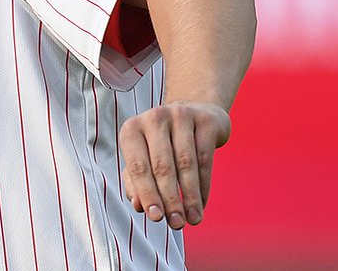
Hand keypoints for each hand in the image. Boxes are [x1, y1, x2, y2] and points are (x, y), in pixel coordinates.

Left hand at [119, 101, 230, 229]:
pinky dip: (203, 186)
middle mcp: (154, 118)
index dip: (147, 194)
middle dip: (170, 199)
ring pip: (186, 164)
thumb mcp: (145, 159)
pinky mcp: (205, 121)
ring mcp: (181, 116)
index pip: (138, 167)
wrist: (195, 113)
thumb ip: (136, 182)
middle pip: (162, 166)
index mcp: (132, 129)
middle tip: (176, 224)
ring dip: (189, 196)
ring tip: (193, 220)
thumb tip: (139, 206)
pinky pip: (205, 159)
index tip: (155, 218)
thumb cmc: (162, 144)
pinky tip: (202, 205)